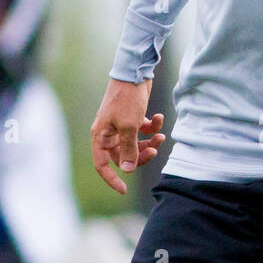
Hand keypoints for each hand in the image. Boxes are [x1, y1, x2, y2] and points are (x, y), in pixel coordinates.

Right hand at [90, 78, 165, 194]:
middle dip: (141, 155)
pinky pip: (142, 131)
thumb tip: (126, 170)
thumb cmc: (127, 98)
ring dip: (149, 142)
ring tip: (161, 136)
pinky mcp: (132, 118)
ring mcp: (120, 125)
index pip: (102, 164)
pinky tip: (159, 118)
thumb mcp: (129, 126)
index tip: (123, 190)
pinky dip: (152, 127)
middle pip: (123, 156)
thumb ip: (128, 150)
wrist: (134, 73)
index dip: (111, 179)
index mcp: (100, 136)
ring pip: (135, 145)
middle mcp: (108, 133)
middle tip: (155, 151)